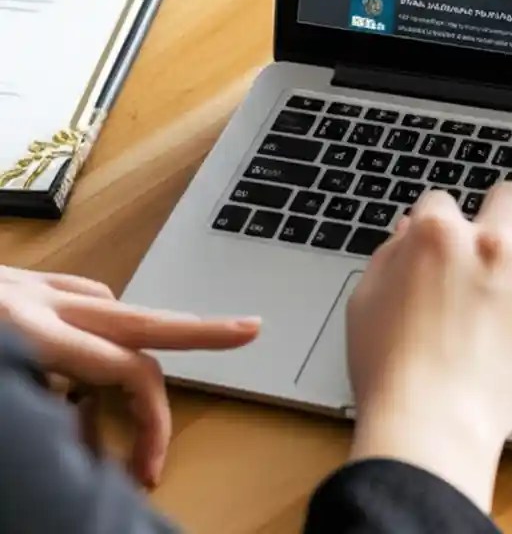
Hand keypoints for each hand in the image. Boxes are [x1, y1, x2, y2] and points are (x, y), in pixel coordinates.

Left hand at [0, 266, 260, 485]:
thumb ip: (37, 402)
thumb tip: (78, 425)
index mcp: (26, 328)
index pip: (125, 370)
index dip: (152, 419)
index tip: (150, 466)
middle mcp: (38, 300)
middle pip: (141, 320)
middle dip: (203, 329)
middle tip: (250, 329)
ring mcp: (27, 285)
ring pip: (109, 307)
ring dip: (132, 345)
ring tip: (121, 396)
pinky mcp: (14, 282)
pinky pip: (72, 297)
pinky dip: (93, 324)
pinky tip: (81, 350)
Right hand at [346, 184, 511, 511]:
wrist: (430, 423)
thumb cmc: (391, 373)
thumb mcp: (365, 302)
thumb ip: (389, 256)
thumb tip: (408, 232)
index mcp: (436, 235)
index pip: (442, 200)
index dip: (439, 221)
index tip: (441, 240)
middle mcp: (489, 245)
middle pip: (508, 196)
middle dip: (499, 212)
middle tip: (495, 235)